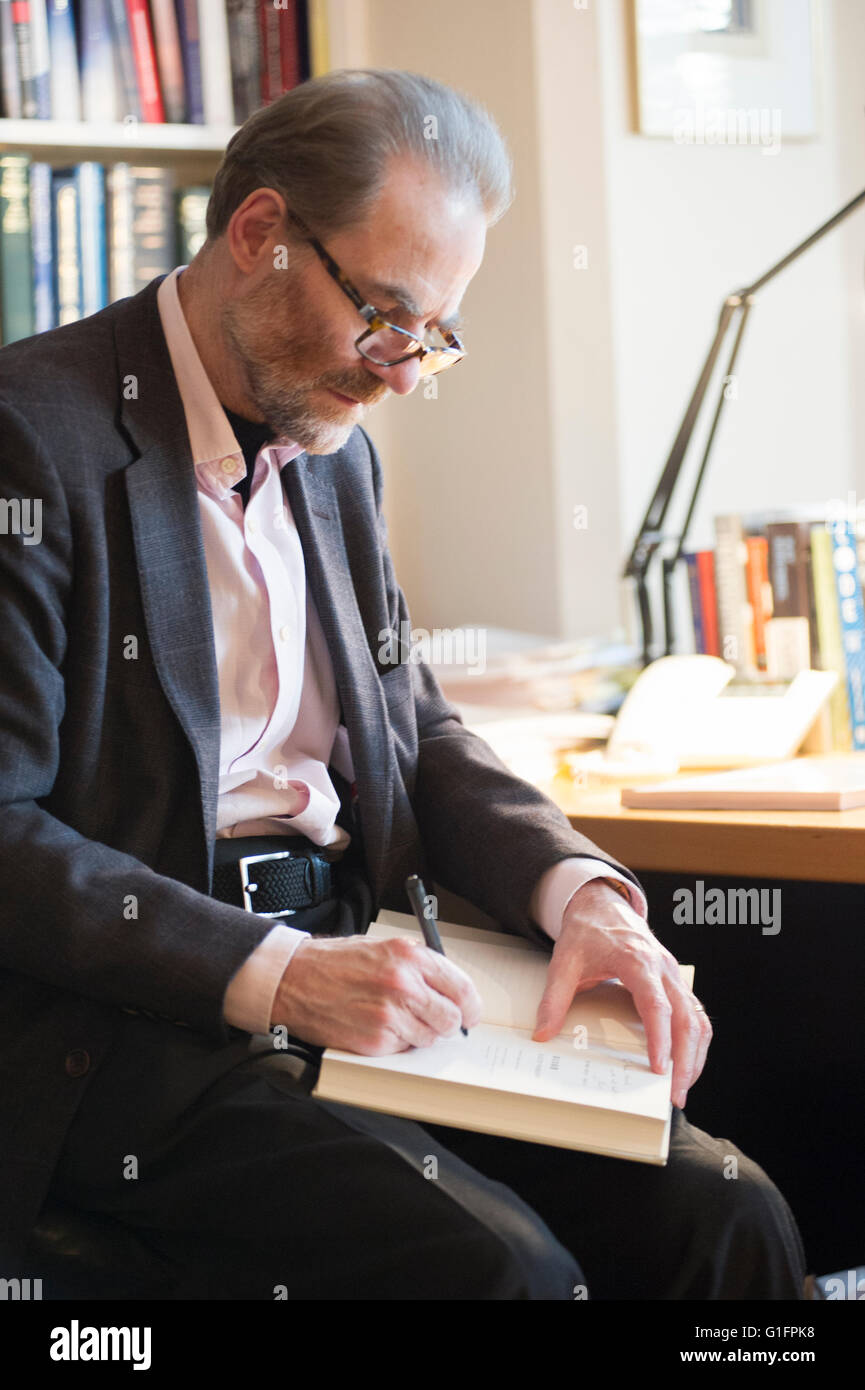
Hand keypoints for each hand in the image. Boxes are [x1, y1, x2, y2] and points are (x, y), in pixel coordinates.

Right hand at [271, 935, 483, 1053]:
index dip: (470, 1006)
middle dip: (446, 1023)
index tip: (470, 1014)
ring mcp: (390, 1015)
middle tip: (433, 1020)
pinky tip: (377, 1026)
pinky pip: (403, 1049)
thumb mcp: (384, 948)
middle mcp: (404, 985)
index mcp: (410, 957)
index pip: (461, 988)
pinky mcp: (375, 1041)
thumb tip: (451, 991)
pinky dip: (396, 1043)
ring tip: (394, 1018)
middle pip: (451, 1018)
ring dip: (419, 1033)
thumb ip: (420, 967)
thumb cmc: (337, 962)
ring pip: (429, 1038)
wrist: (295, 979)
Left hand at [532, 880, 711, 1108]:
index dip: (660, 1039)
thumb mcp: (563, 962)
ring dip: (696, 1055)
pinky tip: (686, 1065)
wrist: (602, 904)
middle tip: (675, 1094)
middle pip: (686, 1018)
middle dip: (686, 1060)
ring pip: (697, 1018)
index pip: (656, 1005)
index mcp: (636, 960)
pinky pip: (695, 1014)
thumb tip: (542, 1034)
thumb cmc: (586, 932)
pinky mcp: (675, 982)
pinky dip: (695, 1042)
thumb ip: (554, 999)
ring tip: (682, 1088)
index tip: (658, 1069)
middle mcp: (662, 968)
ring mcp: (673, 975)